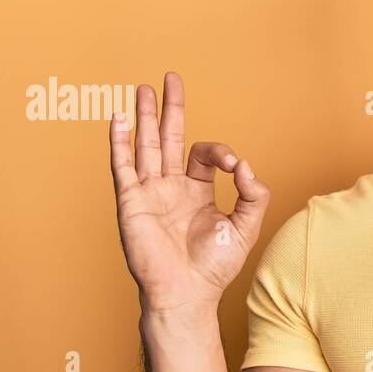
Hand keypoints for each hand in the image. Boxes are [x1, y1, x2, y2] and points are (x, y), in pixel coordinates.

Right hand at [109, 71, 269, 313]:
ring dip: (145, 116)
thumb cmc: (213, 267)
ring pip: (145, 145)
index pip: (202, 154)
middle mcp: (170, 187)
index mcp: (196, 191)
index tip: (232, 166)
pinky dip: (120, 142)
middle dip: (171, 108)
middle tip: (170, 78)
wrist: (186, 292)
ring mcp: (149, 192)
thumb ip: (253, 194)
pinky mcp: (131, 202)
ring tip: (143, 89)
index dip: (219, 151)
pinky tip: (119, 118)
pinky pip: (123, 166)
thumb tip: (244, 165)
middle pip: (169, 138)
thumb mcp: (245, 227)